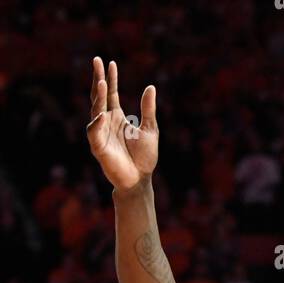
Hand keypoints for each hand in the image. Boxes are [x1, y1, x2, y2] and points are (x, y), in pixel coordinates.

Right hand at [87, 57, 158, 190]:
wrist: (140, 180)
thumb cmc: (144, 158)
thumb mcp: (150, 130)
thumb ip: (148, 110)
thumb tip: (151, 87)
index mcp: (117, 117)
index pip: (111, 94)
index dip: (111, 78)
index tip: (110, 63)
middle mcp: (106, 122)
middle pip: (100, 97)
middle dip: (99, 79)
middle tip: (97, 61)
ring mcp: (101, 134)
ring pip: (96, 111)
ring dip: (99, 97)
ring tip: (103, 83)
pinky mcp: (98, 147)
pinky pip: (94, 133)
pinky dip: (97, 123)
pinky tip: (103, 113)